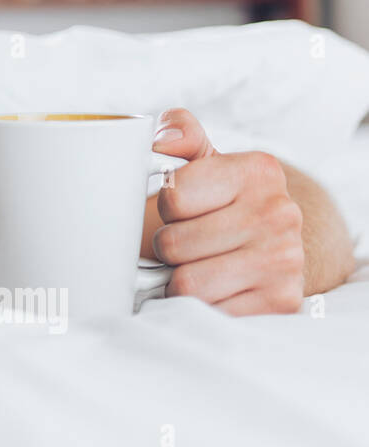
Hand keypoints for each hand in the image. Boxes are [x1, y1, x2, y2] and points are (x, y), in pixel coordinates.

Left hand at [151, 108, 304, 314]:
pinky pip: (207, 313)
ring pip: (186, 284)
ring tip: (197, 265)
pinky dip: (199, 307)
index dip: (165, 206)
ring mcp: (285, 261)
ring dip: (178, 281)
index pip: (173, 195)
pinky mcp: (281, 302)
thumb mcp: (203, 160)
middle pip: (172, 244)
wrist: (271, 246)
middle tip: (186, 242)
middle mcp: (281, 214)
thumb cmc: (221, 203)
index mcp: (258, 170)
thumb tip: (162, 140)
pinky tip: (215, 289)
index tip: (181, 207)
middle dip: (168, 247)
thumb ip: (178, 133)